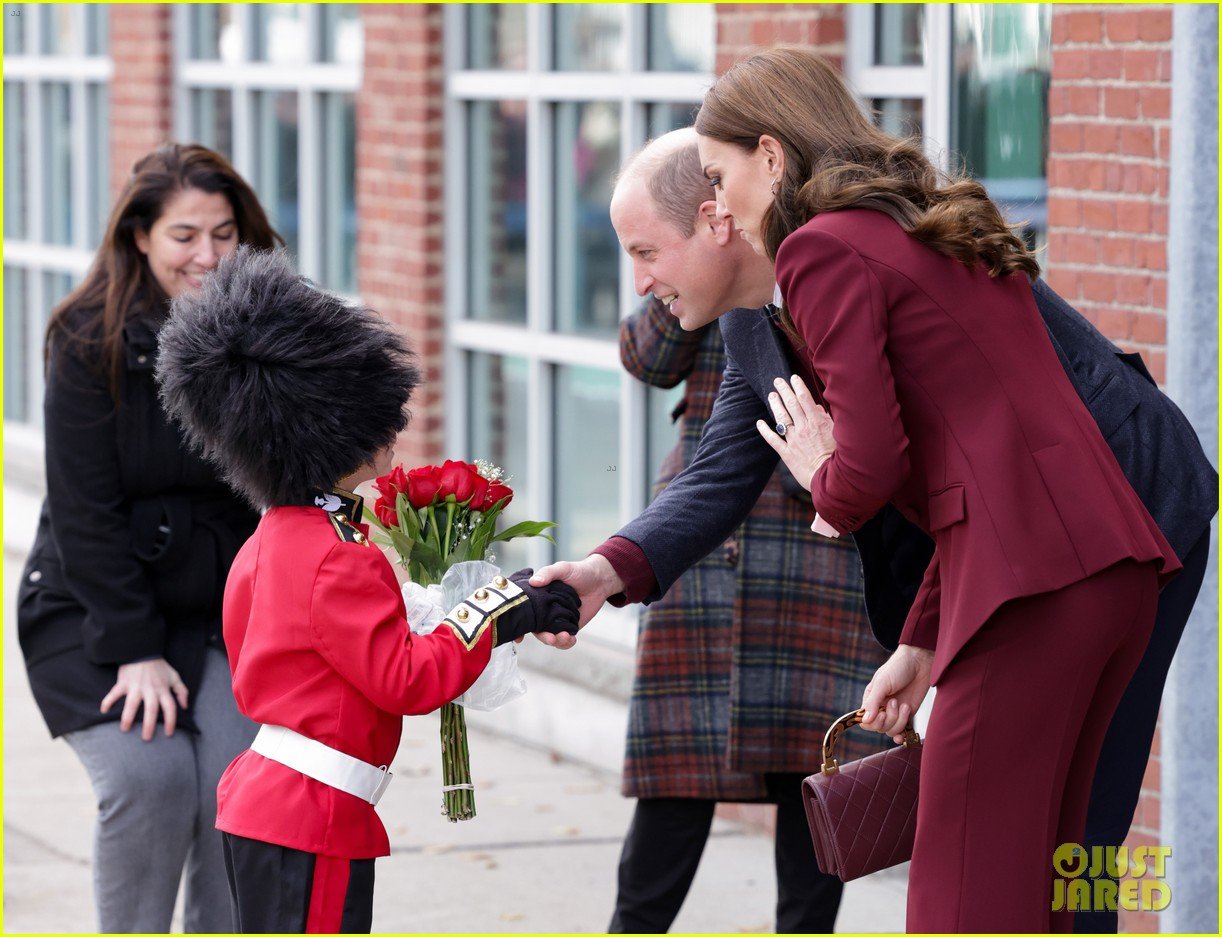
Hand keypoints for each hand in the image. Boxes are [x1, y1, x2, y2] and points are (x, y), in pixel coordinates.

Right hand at [100, 658, 188, 740]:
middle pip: (151, 709)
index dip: (171, 721)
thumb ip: (182, 691)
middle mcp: (150, 689)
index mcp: (163, 689)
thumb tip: (184, 706)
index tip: (168, 734)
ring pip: (132, 704)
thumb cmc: (159, 667)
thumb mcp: (175, 677)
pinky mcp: (123, 683)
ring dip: (128, 717)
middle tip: (146, 738)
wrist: (143, 651)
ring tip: (125, 729)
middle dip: (149, 725)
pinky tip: (103, 711)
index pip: (170, 707)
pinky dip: (107, 701)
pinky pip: (114, 693)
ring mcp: (136, 686)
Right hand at [495, 570, 580, 646]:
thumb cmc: (578, 571)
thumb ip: (548, 573)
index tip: (519, 638)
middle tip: (551, 638)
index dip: (520, 627)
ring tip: (566, 637)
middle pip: (538, 629)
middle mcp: (545, 612)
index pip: (525, 614)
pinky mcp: (570, 626)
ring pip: (551, 637)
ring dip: (556, 641)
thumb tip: (533, 582)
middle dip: (543, 637)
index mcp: (538, 598)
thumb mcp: (562, 568)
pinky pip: (564, 639)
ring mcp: (557, 620)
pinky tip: (572, 639)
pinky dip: (566, 643)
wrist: (599, 580)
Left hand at [756, 374, 834, 490]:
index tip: (793, 378)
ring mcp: (793, 441)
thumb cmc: (838, 456)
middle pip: (791, 405)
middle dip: (784, 390)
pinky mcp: (787, 454)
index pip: (805, 399)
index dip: (798, 386)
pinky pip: (773, 440)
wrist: (830, 478)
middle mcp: (803, 429)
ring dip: (775, 405)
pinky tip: (759, 423)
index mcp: (817, 423)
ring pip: (781, 418)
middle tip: (777, 380)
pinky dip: (765, 431)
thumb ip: (826, 419)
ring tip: (771, 395)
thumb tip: (817, 408)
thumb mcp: (838, 434)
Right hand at [860, 644, 933, 742]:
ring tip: (905, 705)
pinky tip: (905, 736)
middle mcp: (881, 708)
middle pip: (879, 728)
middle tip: (895, 702)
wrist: (920, 662)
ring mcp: (895, 713)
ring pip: (892, 730)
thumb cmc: (898, 668)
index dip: (873, 722)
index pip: (866, 721)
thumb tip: (865, 721)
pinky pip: (903, 732)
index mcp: (871, 699)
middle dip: (889, 718)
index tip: (881, 713)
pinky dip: (903, 736)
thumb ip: (873, 702)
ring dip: (900, 721)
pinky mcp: (908, 715)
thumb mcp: (882, 683)